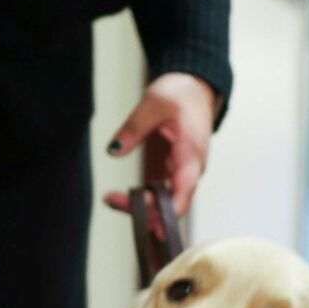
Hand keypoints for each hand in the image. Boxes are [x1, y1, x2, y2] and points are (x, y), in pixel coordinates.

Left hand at [103, 73, 218, 215]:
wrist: (196, 89)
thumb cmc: (181, 94)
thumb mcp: (153, 104)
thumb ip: (133, 129)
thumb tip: (114, 151)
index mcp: (191, 154)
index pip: (184, 191)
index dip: (168, 210)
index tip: (146, 218)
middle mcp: (192, 169)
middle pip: (173, 203)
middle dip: (146, 209)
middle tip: (112, 199)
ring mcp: (184, 172)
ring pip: (167, 201)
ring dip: (143, 207)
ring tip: (112, 200)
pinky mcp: (176, 171)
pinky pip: (163, 194)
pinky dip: (146, 200)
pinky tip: (126, 202)